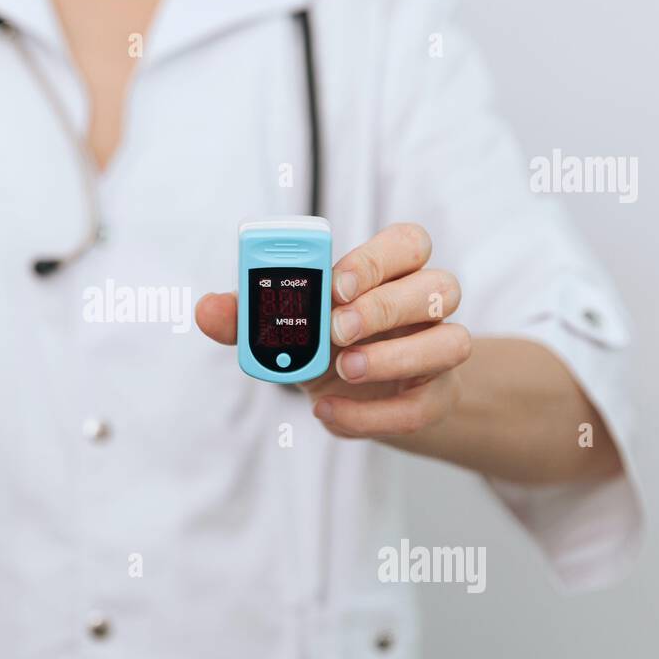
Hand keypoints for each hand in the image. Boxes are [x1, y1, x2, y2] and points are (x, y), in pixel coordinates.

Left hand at [196, 223, 471, 438]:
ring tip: (342, 371)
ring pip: (452, 342)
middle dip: (385, 307)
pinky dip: (375, 415)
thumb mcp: (286, 327)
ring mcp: (438, 350)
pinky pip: (423, 405)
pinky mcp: (436, 397)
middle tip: (336, 329)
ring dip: (396, 357)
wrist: (354, 398)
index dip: (378, 259)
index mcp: (392, 271)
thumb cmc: (322, 345)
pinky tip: (329, 414)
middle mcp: (425, 305)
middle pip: (438, 287)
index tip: (335, 284)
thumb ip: (248, 315)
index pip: (408, 244)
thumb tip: (206, 309)